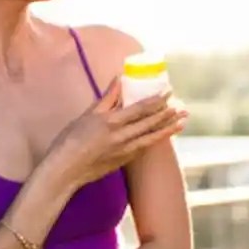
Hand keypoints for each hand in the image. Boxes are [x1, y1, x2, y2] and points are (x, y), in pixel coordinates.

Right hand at [45, 78, 188, 187]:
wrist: (65, 169)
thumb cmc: (70, 140)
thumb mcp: (87, 115)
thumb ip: (107, 97)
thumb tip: (119, 79)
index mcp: (111, 122)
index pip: (140, 108)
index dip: (157, 100)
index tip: (169, 92)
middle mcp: (121, 136)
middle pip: (150, 123)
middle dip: (168, 114)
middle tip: (183, 106)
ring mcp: (124, 151)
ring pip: (152, 137)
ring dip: (168, 129)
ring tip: (182, 121)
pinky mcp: (123, 161)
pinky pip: (143, 148)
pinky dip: (155, 140)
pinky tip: (163, 135)